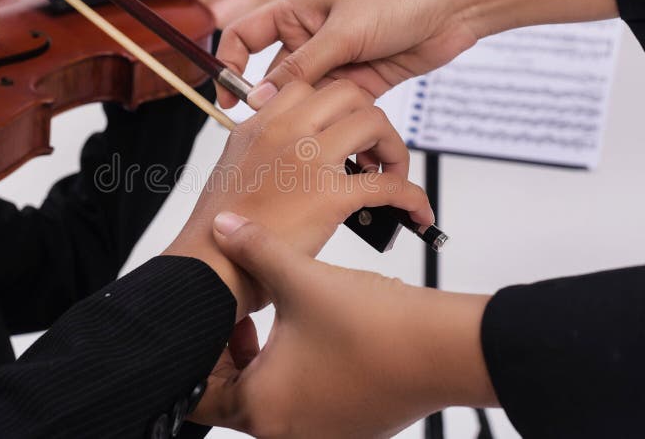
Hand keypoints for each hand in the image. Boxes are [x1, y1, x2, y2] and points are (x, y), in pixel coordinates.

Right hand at [164, 80, 432, 316]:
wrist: (209, 266)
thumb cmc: (219, 231)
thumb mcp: (233, 169)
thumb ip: (261, 150)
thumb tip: (288, 155)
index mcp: (259, 125)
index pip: (307, 87)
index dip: (335, 106)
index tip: (343, 132)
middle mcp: (284, 131)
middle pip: (347, 94)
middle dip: (369, 119)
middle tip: (370, 153)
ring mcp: (308, 160)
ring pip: (373, 123)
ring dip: (392, 148)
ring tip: (388, 176)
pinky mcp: (329, 197)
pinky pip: (389, 185)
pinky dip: (412, 197)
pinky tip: (416, 212)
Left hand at [192, 216, 498, 437]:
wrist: (445, 348)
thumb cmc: (373, 327)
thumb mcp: (300, 278)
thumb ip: (253, 249)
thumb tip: (224, 228)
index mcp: (261, 407)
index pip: (200, 394)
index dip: (205, 350)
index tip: (221, 321)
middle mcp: (286, 431)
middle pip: (234, 395)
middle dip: (235, 352)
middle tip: (249, 316)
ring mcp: (321, 432)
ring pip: (272, 397)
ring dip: (269, 360)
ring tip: (287, 319)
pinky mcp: (350, 425)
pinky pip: (307, 401)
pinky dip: (302, 372)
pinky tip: (320, 335)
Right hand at [216, 0, 616, 108]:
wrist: (455, 2)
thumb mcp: (342, 32)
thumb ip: (301, 68)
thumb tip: (261, 99)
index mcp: (296, 12)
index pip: (246, 37)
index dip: (230, 65)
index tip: (226, 98)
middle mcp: (311, 38)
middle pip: (276, 76)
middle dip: (271, 105)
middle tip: (268, 135)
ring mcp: (336, 62)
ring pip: (308, 98)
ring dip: (306, 121)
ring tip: (299, 146)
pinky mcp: (361, 82)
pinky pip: (337, 109)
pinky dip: (335, 127)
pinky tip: (331, 144)